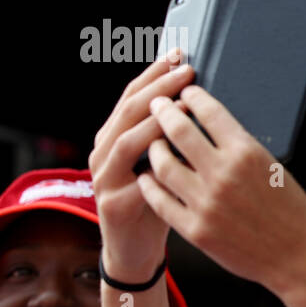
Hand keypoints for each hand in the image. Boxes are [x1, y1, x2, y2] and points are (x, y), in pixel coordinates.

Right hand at [89, 51, 193, 281]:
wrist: (137, 252)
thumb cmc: (159, 203)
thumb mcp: (165, 162)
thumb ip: (173, 135)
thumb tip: (202, 99)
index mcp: (115, 136)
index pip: (133, 95)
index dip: (155, 73)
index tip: (180, 54)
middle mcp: (103, 152)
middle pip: (128, 110)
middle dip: (158, 87)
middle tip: (186, 71)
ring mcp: (104, 179)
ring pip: (125, 141)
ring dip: (154, 120)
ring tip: (182, 105)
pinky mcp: (113, 206)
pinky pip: (134, 181)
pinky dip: (154, 166)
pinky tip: (175, 155)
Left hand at [137, 83, 305, 294]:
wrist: (297, 257)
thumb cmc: (291, 213)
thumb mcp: (272, 168)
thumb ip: (242, 148)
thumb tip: (213, 128)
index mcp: (247, 153)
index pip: (209, 112)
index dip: (192, 97)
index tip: (185, 92)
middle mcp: (223, 174)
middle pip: (178, 130)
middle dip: (163, 111)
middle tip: (158, 105)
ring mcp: (206, 203)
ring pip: (162, 164)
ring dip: (153, 148)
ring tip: (152, 142)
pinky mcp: (195, 229)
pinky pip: (160, 201)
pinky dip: (150, 185)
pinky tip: (148, 177)